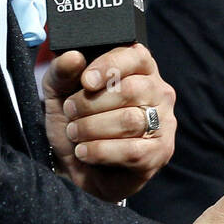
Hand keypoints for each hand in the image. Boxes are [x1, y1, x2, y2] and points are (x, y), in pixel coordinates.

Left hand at [42, 43, 175, 202]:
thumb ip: (61, 71)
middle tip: (70, 112)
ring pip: (130, 120)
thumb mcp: (58, 92)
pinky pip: (132, 150)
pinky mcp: (160, 152)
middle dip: (92, 103)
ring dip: (93, 128)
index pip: (136, 56)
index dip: (110, 67)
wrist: (75, 166)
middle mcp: (158, 92)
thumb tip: (73, 57)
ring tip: (75, 133)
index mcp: (140, 68)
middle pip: (132, 90)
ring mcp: (164, 123)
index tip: (86, 81)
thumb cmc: (74, 122)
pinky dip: (100, 151)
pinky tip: (84, 151)